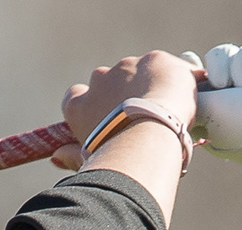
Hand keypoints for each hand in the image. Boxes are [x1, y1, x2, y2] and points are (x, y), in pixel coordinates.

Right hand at [60, 51, 198, 144]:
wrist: (147, 135)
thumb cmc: (113, 153)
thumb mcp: (89, 158)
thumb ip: (71, 155)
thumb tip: (56, 157)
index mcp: (78, 103)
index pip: (75, 95)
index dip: (91, 104)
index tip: (105, 115)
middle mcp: (98, 79)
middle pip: (109, 81)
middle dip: (123, 93)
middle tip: (140, 115)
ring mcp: (127, 66)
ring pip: (140, 71)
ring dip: (149, 84)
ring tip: (165, 109)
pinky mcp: (155, 59)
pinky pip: (169, 67)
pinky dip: (176, 79)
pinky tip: (186, 97)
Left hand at [188, 39, 241, 184]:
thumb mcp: (210, 113)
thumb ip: (192, 93)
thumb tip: (184, 80)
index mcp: (213, 111)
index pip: (197, 78)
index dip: (195, 68)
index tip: (193, 61)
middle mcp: (237, 98)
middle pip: (221, 59)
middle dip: (228, 67)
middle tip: (239, 87)